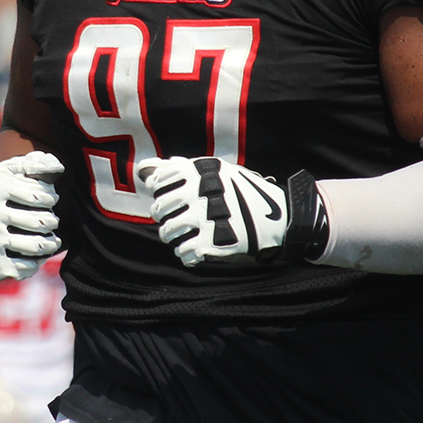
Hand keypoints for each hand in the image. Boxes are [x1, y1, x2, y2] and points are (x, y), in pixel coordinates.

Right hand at [0, 152, 64, 280]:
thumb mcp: (9, 171)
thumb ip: (32, 164)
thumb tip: (57, 167)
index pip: (38, 196)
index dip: (50, 197)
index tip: (51, 198)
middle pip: (38, 222)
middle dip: (52, 220)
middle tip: (52, 220)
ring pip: (34, 246)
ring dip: (50, 243)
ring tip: (53, 240)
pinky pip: (23, 268)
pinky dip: (34, 263)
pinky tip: (37, 256)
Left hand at [134, 156, 287, 266]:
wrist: (278, 217)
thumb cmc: (238, 192)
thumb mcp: (211, 171)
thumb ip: (176, 169)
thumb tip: (143, 168)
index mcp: (198, 170)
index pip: (158, 182)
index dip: (164, 193)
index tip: (178, 198)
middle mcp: (198, 191)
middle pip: (159, 209)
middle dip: (167, 217)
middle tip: (183, 220)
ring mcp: (204, 217)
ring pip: (167, 233)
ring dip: (176, 237)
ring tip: (190, 235)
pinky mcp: (211, 243)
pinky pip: (183, 253)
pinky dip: (189, 254)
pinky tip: (200, 248)